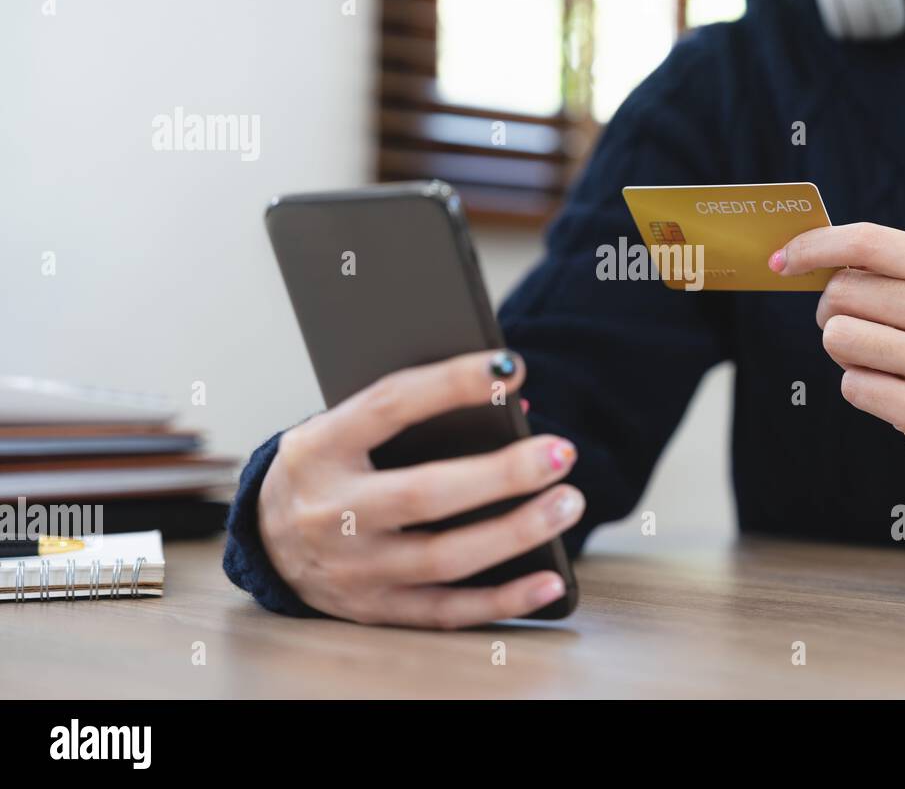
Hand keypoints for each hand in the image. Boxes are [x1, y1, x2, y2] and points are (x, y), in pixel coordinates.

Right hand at [257, 350, 583, 627]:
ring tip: (568, 503)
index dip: (452, 382)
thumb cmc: (329, 466)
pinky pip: (447, 611)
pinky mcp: (373, 611)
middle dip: (502, 474)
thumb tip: (516, 398)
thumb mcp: (345, 426)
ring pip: (444, 558)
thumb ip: (412, 412)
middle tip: (561, 452)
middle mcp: (330, 512)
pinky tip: (551, 580)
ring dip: (516, 532)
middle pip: (426, 493)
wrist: (264, 538)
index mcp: (320, 448)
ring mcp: (351, 569)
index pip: (391, 405)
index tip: (510, 365)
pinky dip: (504, 599)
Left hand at [772, 223, 904, 464]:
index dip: (815, 247)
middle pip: (841, 292)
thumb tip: (799, 253)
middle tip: (861, 327)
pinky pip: (851, 386)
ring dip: (845, 352)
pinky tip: (895, 391)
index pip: (869, 243)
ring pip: (837, 338)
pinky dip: (861, 388)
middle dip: (833, 310)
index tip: (782, 260)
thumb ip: (883, 268)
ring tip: (882, 360)